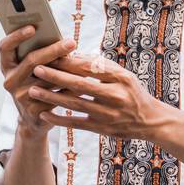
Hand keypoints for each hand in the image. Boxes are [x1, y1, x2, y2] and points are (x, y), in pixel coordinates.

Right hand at [0, 26, 76, 140]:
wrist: (33, 119)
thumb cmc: (37, 84)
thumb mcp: (33, 69)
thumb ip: (41, 55)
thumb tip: (63, 40)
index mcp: (7, 65)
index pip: (5, 47)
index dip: (16, 36)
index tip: (32, 27)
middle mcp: (9, 80)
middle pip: (31, 60)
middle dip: (53, 50)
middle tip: (71, 42)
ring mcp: (20, 96)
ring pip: (47, 78)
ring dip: (67, 69)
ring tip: (85, 61)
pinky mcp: (33, 110)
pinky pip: (56, 95)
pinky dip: (71, 88)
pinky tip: (85, 82)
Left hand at [28, 52, 183, 143]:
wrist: (150, 121)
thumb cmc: (132, 92)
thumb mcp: (123, 75)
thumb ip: (100, 66)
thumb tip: (72, 55)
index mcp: (120, 78)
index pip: (91, 67)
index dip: (68, 61)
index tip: (50, 54)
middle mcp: (115, 96)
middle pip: (80, 85)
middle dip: (56, 76)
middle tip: (36, 68)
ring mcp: (109, 114)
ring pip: (75, 104)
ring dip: (52, 97)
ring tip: (33, 90)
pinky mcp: (103, 129)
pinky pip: (77, 124)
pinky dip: (60, 119)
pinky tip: (44, 114)